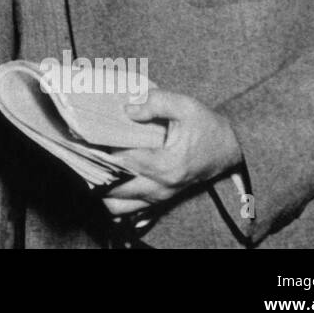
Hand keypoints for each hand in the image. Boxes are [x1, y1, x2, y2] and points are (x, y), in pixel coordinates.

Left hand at [98, 89, 243, 216]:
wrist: (228, 149)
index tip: (87, 136)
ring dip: (103, 190)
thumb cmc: (206, 126)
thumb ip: (156, 103)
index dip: (102, 149)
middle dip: (97, 173)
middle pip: (115, 189)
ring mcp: (160, 196)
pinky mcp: (160, 199)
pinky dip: (114, 199)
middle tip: (85, 152)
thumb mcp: (185, 106)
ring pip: (119, 206)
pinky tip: (104, 181)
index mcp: (167, 165)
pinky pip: (130, 209)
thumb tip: (127, 109)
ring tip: (93, 167)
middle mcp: (161, 186)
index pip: (123, 161)